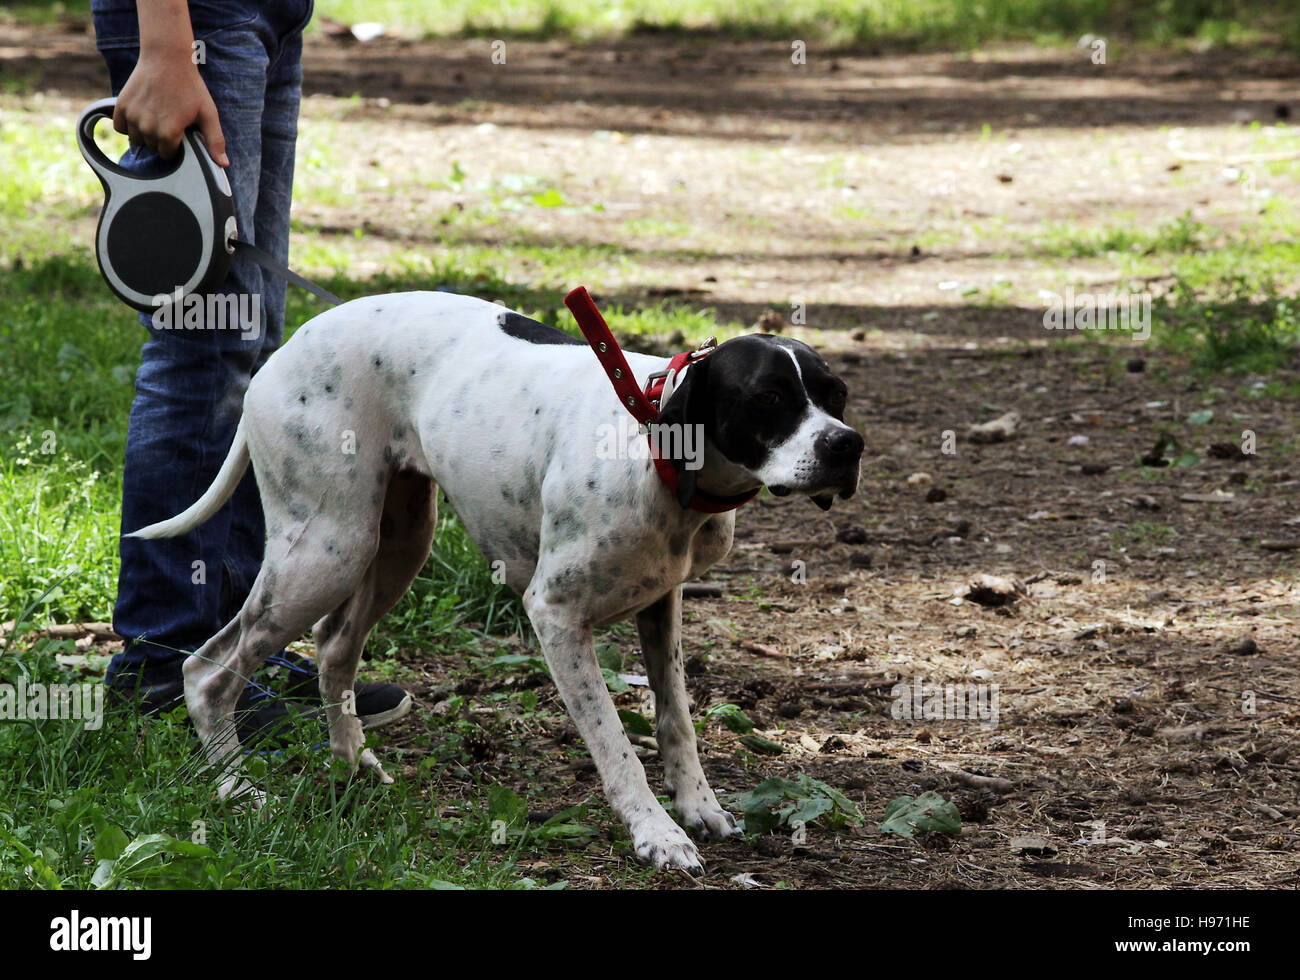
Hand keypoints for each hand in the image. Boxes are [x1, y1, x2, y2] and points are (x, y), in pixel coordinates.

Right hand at [112, 0, 227, 165]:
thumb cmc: (191, 87)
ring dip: (144, 133)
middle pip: (152, 147)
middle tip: (169, 121)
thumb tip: (223, 165)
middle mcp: (147, 128)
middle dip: (160, 140)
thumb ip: (214, 141)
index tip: (179, 132)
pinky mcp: (121, 106)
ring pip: (136, 139)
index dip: (175, 145)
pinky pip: (120, 127)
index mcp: (168, 133)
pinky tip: (140, 116)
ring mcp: (132, 117)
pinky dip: (128, 125)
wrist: (167, 58)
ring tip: (156, 118)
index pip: (167, 154)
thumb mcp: (208, 114)